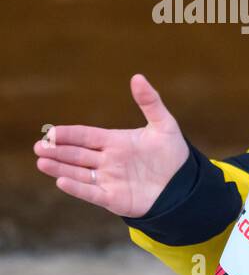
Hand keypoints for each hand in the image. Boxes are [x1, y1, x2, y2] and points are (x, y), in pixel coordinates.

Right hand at [33, 74, 189, 217]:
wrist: (184, 184)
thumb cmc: (172, 153)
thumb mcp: (164, 125)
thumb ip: (150, 102)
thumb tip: (137, 77)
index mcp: (114, 142)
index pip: (85, 135)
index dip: (68, 134)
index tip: (51, 131)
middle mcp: (107, 160)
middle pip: (76, 154)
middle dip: (57, 151)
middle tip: (39, 147)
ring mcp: (108, 179)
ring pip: (78, 173)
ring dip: (60, 168)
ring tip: (42, 162)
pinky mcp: (114, 198)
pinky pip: (92, 193)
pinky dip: (77, 188)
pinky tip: (62, 182)